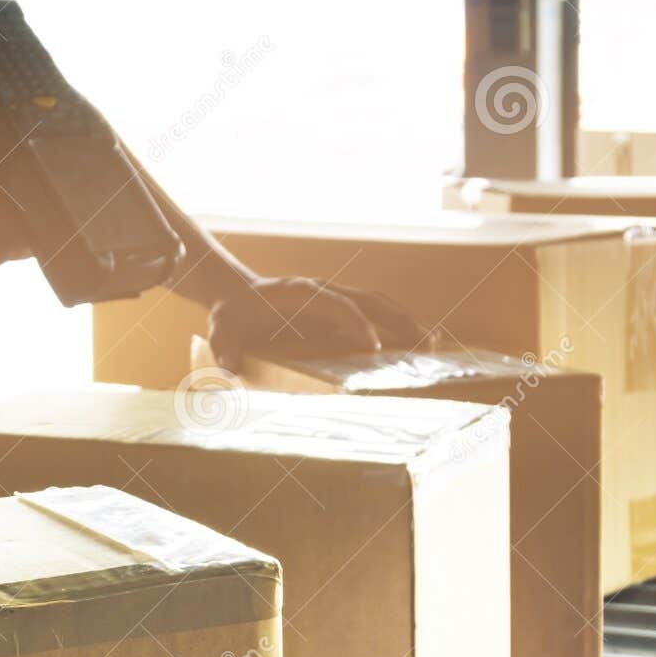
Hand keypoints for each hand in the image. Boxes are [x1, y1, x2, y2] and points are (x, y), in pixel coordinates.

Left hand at [206, 277, 435, 369]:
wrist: (236, 294)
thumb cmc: (232, 314)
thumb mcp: (222, 329)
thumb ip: (224, 346)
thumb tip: (229, 365)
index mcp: (301, 293)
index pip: (336, 305)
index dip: (355, 323)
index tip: (372, 346)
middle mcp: (324, 291)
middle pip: (369, 301)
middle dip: (398, 321)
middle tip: (425, 343)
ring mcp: (334, 297)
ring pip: (378, 305)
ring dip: (406, 322)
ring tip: (434, 342)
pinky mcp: (339, 308)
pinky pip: (373, 313)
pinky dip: (396, 326)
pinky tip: (416, 342)